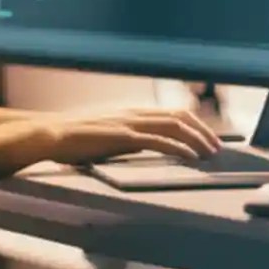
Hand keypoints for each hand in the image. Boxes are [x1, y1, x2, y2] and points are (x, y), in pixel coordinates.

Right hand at [45, 109, 221, 163]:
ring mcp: (130, 123)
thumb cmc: (74, 138)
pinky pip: (158, 141)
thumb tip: (145, 146)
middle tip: (217, 147)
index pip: (173, 112)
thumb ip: (128, 137)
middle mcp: (135, 112)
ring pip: (174, 126)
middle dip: (203, 131)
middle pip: (180, 116)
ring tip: (209, 153)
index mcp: (132, 111)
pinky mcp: (123, 137)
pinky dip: (179, 148)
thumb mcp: (108, 134)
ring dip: (197, 139)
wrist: (51, 134)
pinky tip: (190, 157)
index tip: (208, 137)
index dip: (195, 124)